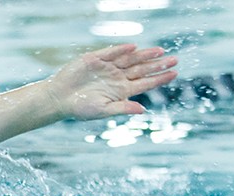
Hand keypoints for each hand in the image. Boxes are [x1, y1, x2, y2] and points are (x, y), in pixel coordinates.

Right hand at [45, 44, 177, 119]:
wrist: (58, 99)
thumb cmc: (79, 109)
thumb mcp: (103, 111)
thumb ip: (123, 108)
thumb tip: (143, 110)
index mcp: (121, 90)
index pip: (145, 83)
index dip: (159, 78)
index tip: (175, 73)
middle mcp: (117, 77)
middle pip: (141, 69)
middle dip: (157, 64)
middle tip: (175, 59)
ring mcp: (107, 67)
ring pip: (130, 59)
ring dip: (144, 55)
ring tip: (160, 51)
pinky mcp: (95, 59)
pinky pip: (111, 52)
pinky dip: (121, 50)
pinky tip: (133, 47)